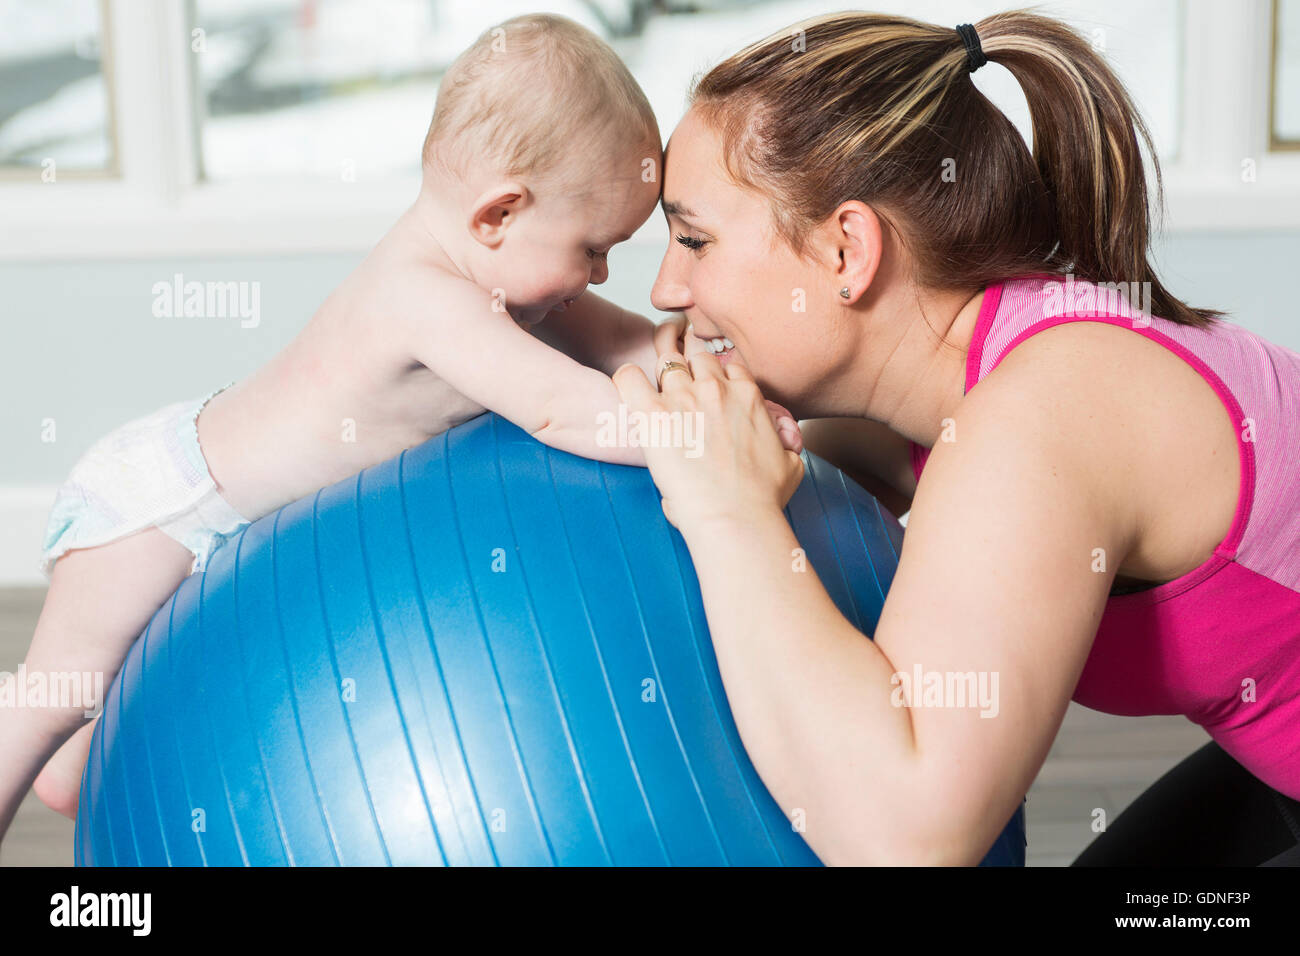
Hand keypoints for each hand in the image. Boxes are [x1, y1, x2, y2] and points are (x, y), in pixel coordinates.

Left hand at [612, 338, 805, 532]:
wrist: (736, 516)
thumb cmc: (763, 499)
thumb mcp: (791, 464)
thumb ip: (784, 446)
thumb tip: (782, 449)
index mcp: (747, 395)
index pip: (729, 366)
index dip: (719, 379)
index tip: (711, 398)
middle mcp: (716, 388)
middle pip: (697, 358)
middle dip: (690, 371)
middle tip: (683, 399)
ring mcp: (684, 397)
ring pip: (666, 363)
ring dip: (662, 379)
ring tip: (659, 404)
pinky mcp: (653, 414)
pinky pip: (629, 377)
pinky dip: (628, 381)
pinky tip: (633, 397)